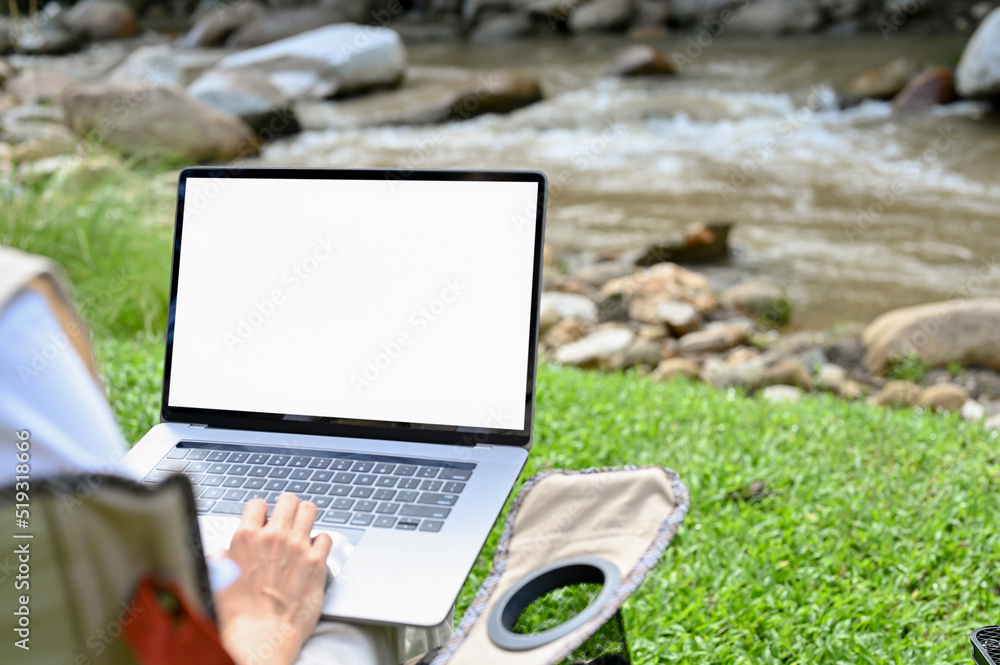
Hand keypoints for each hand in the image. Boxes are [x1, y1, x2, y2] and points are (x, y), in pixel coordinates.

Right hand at [214, 494, 332, 664]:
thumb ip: (222, 559)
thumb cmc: (239, 614)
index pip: (258, 503)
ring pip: (309, 509)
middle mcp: (273, 537)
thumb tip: (223, 553)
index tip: (265, 521)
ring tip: (304, 529)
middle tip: (288, 520)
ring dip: (307, 518)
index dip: (262, 512)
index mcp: (246, 537)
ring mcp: (297, 547)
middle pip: (288, 500)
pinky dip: (321, 543)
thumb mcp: (218, 580)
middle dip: (288, 508)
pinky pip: (326, 537)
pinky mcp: (316, 562)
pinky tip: (314, 553)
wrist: (261, 636)